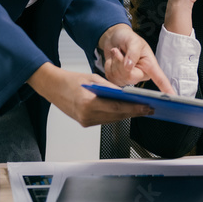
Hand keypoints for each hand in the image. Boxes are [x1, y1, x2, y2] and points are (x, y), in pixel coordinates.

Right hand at [27, 64, 153, 126]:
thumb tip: (127, 94)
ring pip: (112, 120)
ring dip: (127, 115)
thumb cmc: (70, 80)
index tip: (147, 106)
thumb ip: (110, 87)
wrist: (53, 87)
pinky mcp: (85, 123)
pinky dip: (116, 116)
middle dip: (134, 113)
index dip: (134, 108)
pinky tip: (126, 111)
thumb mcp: (93, 78)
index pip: (117, 107)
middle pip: (117, 116)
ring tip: (141, 110)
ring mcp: (86, 121)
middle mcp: (87, 115)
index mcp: (88, 103)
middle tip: (149, 109)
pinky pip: (105, 120)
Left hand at [98, 23, 174, 92]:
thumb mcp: (133, 41)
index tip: (173, 97)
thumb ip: (132, 53)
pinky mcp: (118, 80)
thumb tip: (129, 67)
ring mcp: (129, 79)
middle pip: (129, 77)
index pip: (159, 78)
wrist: (114, 38)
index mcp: (149, 66)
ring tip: (117, 53)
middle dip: (120, 62)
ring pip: (118, 77)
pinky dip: (108, 66)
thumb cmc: (127, 38)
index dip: (166, 88)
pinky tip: (112, 60)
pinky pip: (110, 77)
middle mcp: (141, 74)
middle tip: (118, 51)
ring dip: (114, 62)